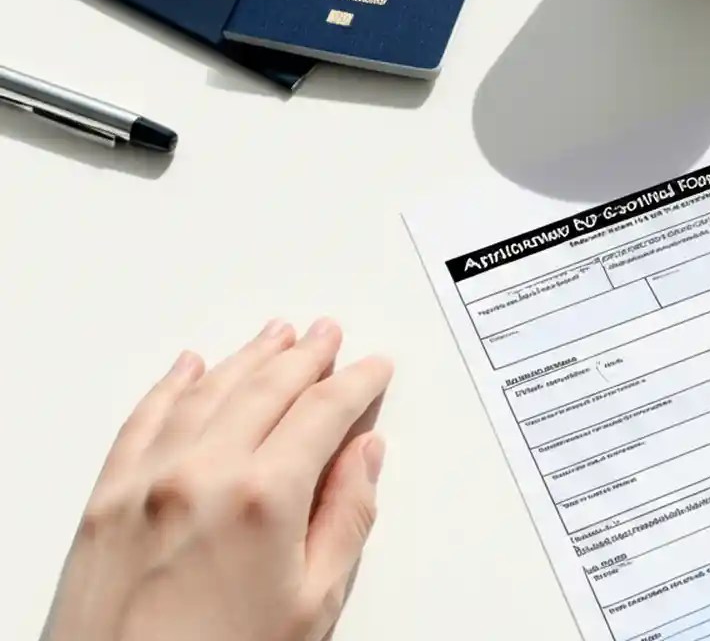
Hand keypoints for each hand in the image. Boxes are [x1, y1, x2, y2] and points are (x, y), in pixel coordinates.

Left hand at [41, 319, 392, 640]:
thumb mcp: (313, 605)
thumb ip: (346, 520)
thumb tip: (364, 457)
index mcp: (265, 498)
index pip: (323, 412)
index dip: (356, 383)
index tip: (373, 369)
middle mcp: (202, 473)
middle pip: (267, 387)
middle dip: (306, 355)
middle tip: (329, 334)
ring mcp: (147, 480)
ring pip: (207, 390)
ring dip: (248, 357)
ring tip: (277, 334)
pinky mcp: (106, 498)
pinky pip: (144, 418)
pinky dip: (172, 385)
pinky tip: (190, 366)